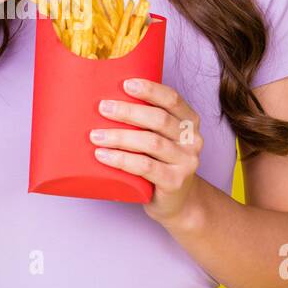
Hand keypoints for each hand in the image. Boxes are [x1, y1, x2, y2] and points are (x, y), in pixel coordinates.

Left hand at [90, 78, 202, 223]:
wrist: (178, 202)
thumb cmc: (160, 163)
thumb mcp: (160, 137)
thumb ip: (144, 120)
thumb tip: (104, 98)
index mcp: (189, 121)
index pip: (172, 99)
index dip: (150, 90)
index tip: (125, 84)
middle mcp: (192, 139)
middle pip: (159, 119)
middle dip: (128, 112)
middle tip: (103, 108)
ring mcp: (186, 162)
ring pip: (151, 143)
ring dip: (120, 137)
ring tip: (96, 135)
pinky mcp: (175, 182)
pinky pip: (146, 167)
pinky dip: (122, 159)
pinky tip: (104, 156)